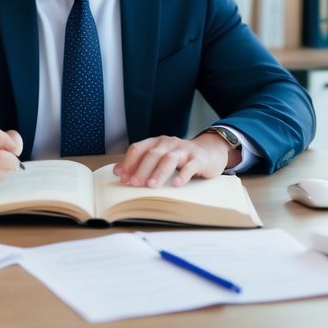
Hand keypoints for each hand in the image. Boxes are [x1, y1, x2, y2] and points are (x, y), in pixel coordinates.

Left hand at [112, 133, 232, 187]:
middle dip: (141, 169)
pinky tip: (176, 184)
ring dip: (158, 172)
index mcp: (157, 142)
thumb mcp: (160, 157)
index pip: (138, 149)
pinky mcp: (198, 159)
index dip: (129, 163)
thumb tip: (118, 171)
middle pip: (152, 154)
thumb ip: (140, 163)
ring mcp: (184, 150)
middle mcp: (169, 143)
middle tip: (133, 184)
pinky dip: (182, 175)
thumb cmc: (180, 158)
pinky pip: (190, 167)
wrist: (209, 152)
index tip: (122, 178)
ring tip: (151, 185)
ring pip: (169, 159)